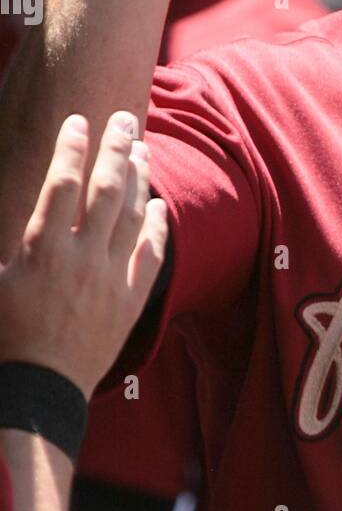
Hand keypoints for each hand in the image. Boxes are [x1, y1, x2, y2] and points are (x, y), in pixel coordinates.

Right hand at [0, 113, 167, 398]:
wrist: (39, 393)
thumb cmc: (2, 340)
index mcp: (43, 250)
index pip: (62, 185)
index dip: (71, 149)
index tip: (78, 121)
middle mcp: (83, 258)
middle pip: (105, 190)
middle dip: (114, 148)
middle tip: (122, 118)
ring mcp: (111, 279)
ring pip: (132, 216)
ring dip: (138, 179)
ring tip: (141, 150)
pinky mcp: (130, 302)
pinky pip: (150, 256)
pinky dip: (156, 228)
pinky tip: (158, 207)